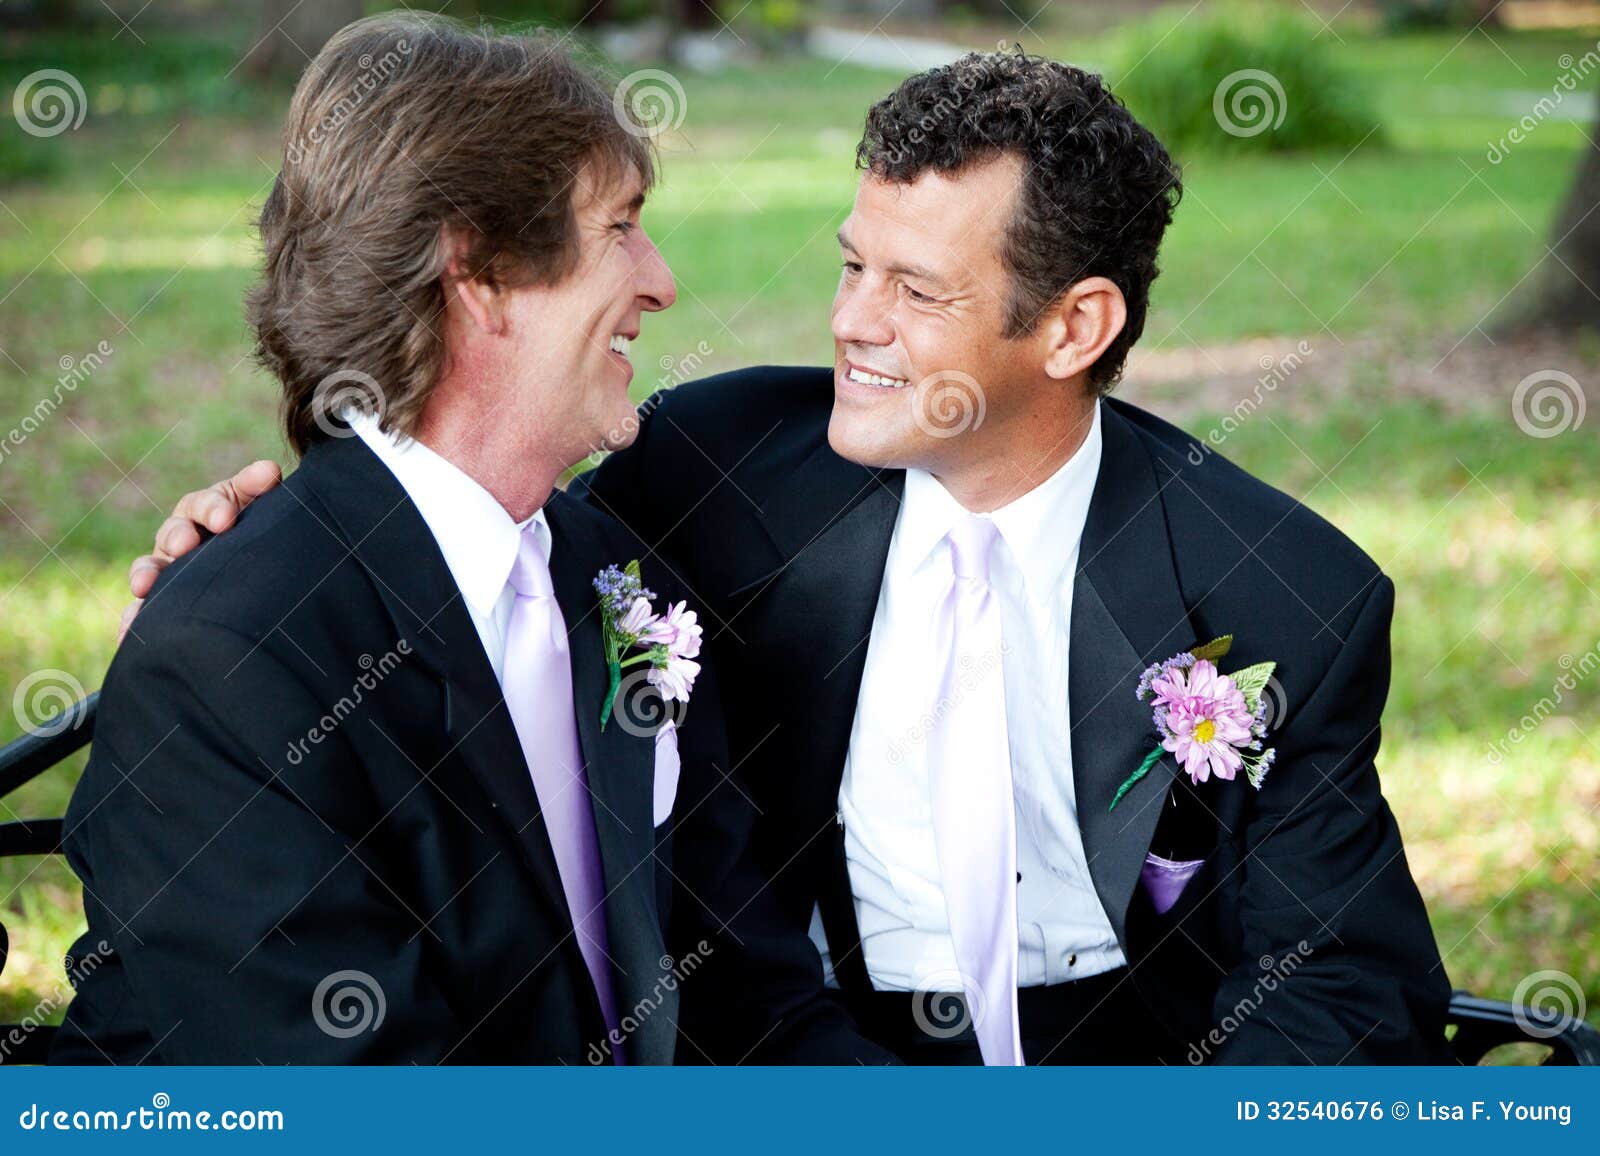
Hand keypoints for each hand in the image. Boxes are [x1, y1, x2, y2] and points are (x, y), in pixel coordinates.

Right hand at [120, 460, 283, 642]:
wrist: (262, 569)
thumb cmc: (262, 532)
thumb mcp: (262, 508)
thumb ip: (260, 488)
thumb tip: (269, 470)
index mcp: (209, 510)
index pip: (207, 504)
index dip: (214, 509)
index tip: (226, 520)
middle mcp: (184, 536)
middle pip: (175, 533)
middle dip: (178, 537)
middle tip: (185, 545)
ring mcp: (169, 569)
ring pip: (150, 568)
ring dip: (145, 574)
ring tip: (144, 585)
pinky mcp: (159, 601)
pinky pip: (141, 610)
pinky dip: (134, 619)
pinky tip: (127, 632)